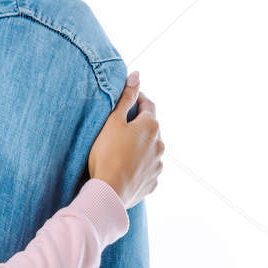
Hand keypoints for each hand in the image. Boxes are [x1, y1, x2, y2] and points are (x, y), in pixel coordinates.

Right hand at [87, 71, 162, 208]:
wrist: (109, 192)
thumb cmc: (106, 154)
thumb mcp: (112, 121)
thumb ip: (126, 98)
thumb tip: (136, 75)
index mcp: (151, 126)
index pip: (148, 105)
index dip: (138, 99)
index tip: (129, 99)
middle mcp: (160, 144)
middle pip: (150, 128)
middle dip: (138, 124)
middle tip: (120, 126)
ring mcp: (158, 165)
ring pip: (151, 149)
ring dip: (140, 146)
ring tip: (121, 151)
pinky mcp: (153, 182)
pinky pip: (148, 169)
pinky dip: (140, 166)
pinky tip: (126, 169)